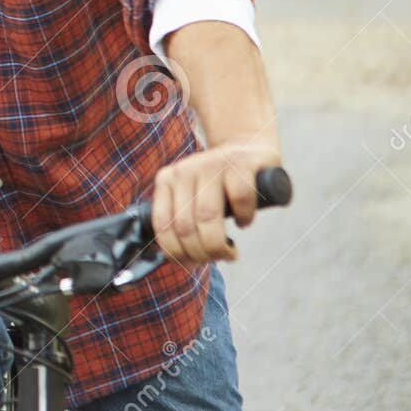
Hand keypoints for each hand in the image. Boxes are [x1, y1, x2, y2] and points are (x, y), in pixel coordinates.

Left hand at [151, 140, 280, 264]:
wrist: (248, 146)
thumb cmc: (219, 184)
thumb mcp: (192, 197)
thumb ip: (182, 221)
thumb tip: (180, 261)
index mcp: (166, 180)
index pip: (162, 224)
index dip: (176, 252)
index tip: (192, 264)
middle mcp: (185, 170)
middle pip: (186, 226)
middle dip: (201, 253)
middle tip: (216, 258)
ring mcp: (212, 164)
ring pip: (208, 216)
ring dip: (219, 245)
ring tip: (229, 253)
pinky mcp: (241, 162)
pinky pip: (240, 200)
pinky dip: (244, 219)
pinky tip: (245, 223)